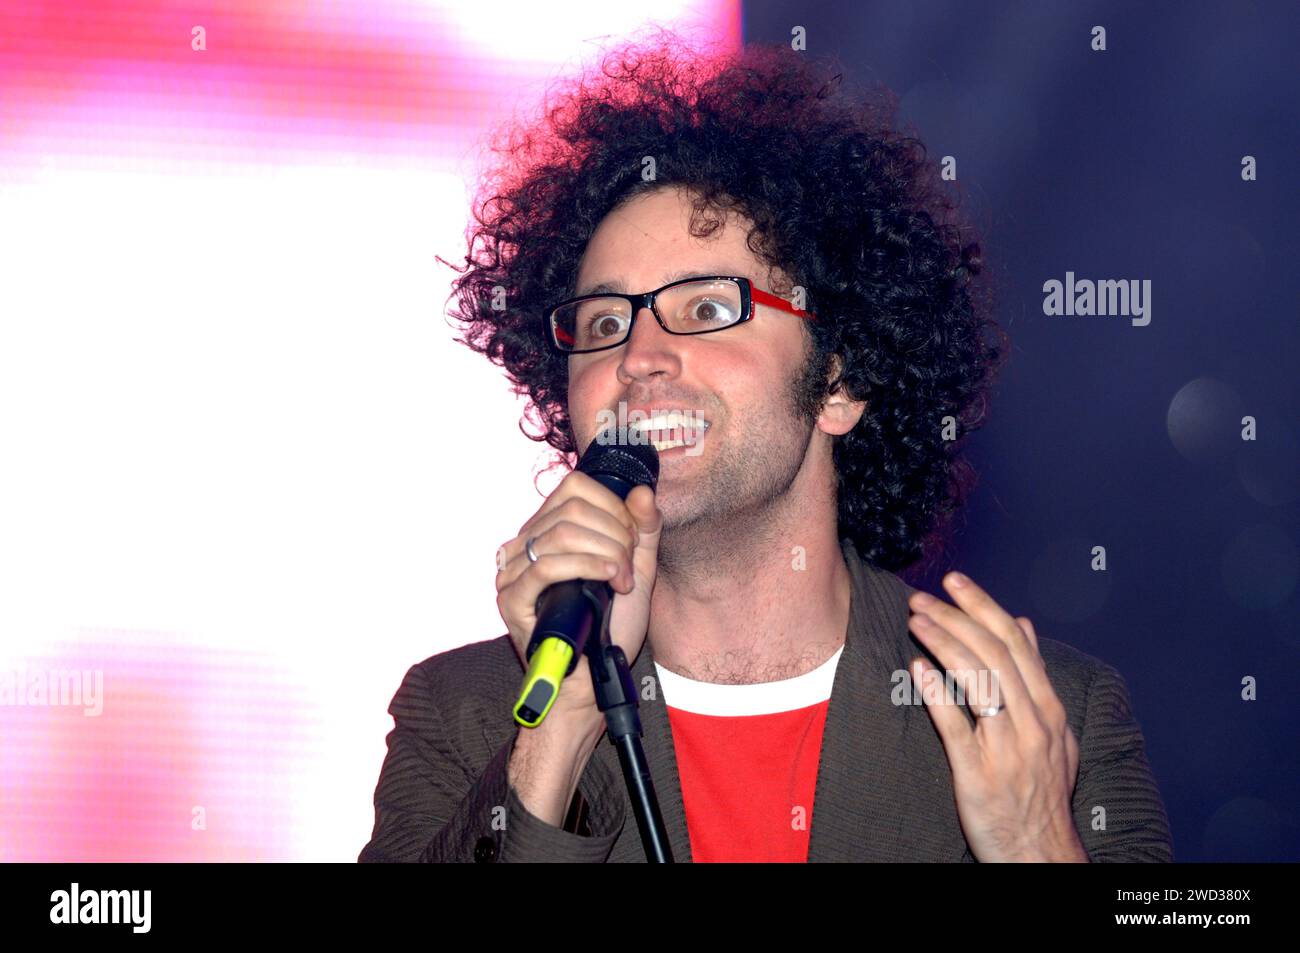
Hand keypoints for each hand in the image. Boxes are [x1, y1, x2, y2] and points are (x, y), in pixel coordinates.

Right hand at [495, 472, 662, 729]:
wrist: (594, 680)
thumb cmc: (609, 628)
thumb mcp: (636, 570)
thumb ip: (644, 530)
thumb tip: (643, 490)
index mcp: (547, 531)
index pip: (575, 486)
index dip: (613, 506)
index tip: (633, 540)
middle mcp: (523, 544)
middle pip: (573, 507)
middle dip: (616, 534)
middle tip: (629, 567)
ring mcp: (512, 571)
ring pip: (562, 533)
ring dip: (606, 553)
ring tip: (622, 581)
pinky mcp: (510, 599)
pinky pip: (546, 566)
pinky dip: (586, 566)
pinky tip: (609, 580)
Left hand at [907, 572, 1088, 862]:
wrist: (1041, 852)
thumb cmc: (1039, 788)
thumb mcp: (1053, 729)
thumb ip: (1034, 675)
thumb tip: (1023, 623)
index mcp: (1047, 708)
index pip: (1013, 641)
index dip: (982, 605)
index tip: (954, 580)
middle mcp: (1031, 722)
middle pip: (992, 652)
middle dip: (954, 616)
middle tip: (920, 597)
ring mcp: (1007, 748)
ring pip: (976, 680)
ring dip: (943, 642)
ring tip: (915, 621)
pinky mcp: (979, 774)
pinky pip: (956, 727)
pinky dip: (937, 693)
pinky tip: (917, 668)